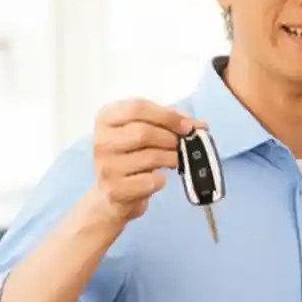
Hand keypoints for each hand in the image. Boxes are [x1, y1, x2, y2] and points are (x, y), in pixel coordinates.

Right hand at [90, 98, 206, 222]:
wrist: (112, 193)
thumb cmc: (132, 156)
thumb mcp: (143, 132)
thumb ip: (168, 123)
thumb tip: (200, 125)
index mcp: (106, 118)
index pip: (137, 108)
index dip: (168, 115)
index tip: (188, 126)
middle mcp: (101, 141)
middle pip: (143, 132)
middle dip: (171, 139)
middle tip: (182, 145)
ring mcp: (107, 167)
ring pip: (150, 157)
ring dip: (171, 159)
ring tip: (174, 160)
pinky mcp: (116, 190)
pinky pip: (150, 181)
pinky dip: (161, 180)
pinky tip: (157, 179)